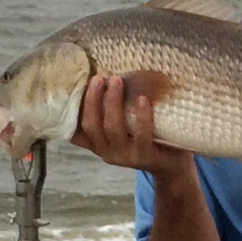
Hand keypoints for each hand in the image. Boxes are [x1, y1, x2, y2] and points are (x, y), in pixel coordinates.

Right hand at [72, 75, 193, 178]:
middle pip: (91, 125)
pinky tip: (143, 99)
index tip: (69, 87)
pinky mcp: (146, 157)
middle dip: (92, 100)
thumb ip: (110, 111)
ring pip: (113, 129)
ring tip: (117, 80)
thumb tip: (99, 75)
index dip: (68, 112)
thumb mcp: (124, 126)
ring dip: (113, 103)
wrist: (173, 164)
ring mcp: (126, 156)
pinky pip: (142, 136)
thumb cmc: (145, 137)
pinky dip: (142, 116)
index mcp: (98, 143)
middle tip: (98, 78)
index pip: (75, 130)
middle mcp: (107, 151)